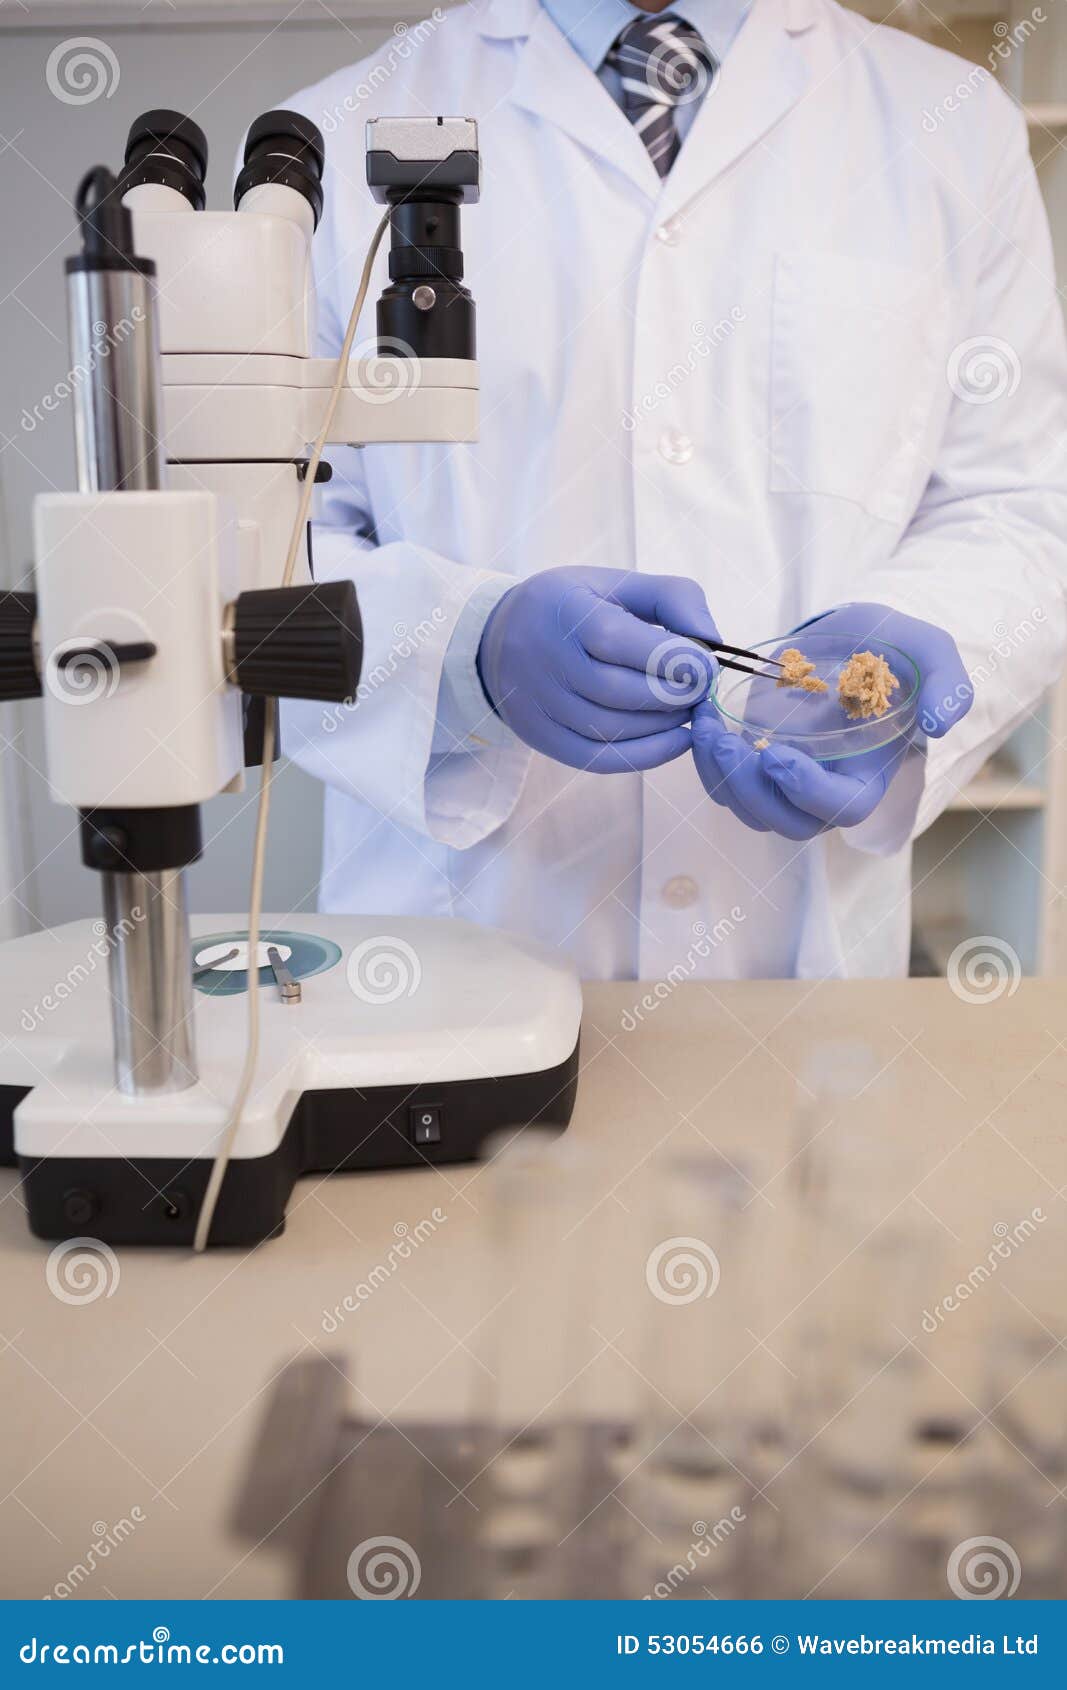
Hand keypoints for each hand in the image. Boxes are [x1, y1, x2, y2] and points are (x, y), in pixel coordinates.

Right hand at [477, 567, 719, 771]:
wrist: (496, 637)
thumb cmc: (571, 606)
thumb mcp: (617, 583)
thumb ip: (672, 598)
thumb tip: (712, 641)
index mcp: (567, 614)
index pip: (624, 643)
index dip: (676, 658)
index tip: (706, 663)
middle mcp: (547, 662)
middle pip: (623, 693)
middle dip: (676, 695)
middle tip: (700, 688)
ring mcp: (540, 705)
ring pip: (614, 729)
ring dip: (665, 725)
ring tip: (685, 708)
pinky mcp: (541, 737)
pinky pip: (600, 759)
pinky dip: (647, 755)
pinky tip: (675, 739)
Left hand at [691, 602, 971, 839]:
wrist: (851, 633)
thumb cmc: (893, 648)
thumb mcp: (930, 652)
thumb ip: (949, 685)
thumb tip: (940, 724)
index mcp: (869, 773)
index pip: (842, 809)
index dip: (808, 794)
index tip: (778, 757)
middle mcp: (826, 785)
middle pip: (786, 822)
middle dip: (750, 790)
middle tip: (726, 742)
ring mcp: (786, 776)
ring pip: (747, 808)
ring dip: (721, 778)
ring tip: (706, 731)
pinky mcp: (754, 758)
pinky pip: (723, 783)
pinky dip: (705, 762)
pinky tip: (700, 723)